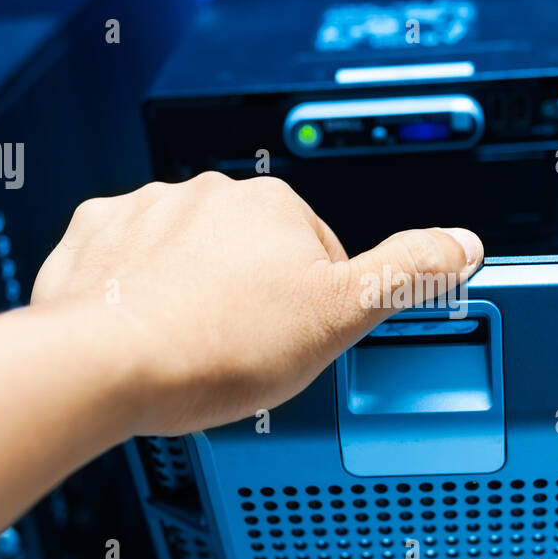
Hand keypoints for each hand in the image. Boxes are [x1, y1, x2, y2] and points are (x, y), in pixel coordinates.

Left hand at [31, 172, 482, 434]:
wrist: (105, 364)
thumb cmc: (216, 346)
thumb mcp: (339, 317)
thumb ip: (406, 275)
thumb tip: (463, 243)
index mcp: (272, 205)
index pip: (317, 250)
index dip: (314, 303)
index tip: (296, 338)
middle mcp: (206, 193)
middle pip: (250, 249)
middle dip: (252, 292)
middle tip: (245, 349)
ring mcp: (143, 211)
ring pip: (188, 253)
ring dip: (194, 287)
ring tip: (193, 344)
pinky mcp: (94, 238)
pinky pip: (128, 258)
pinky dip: (138, 286)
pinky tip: (145, 326)